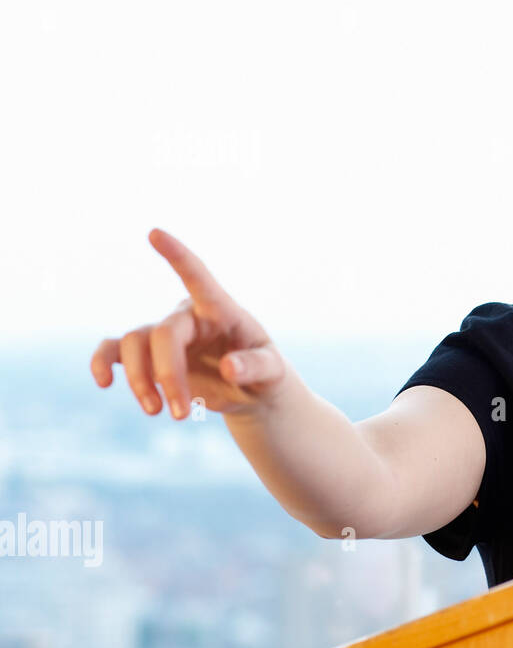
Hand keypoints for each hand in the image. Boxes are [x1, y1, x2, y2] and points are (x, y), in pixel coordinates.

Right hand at [90, 228, 287, 418]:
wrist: (250, 393)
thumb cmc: (265, 373)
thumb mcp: (274, 372)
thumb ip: (257, 366)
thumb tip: (229, 367)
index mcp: (221, 310)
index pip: (198, 277)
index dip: (178, 256)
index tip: (154, 233)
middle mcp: (188, 316)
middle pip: (162, 334)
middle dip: (167, 375)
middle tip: (177, 413)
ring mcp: (164, 334)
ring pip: (133, 344)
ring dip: (139, 381)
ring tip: (158, 412)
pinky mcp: (147, 356)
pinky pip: (113, 350)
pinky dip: (102, 363)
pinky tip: (104, 383)